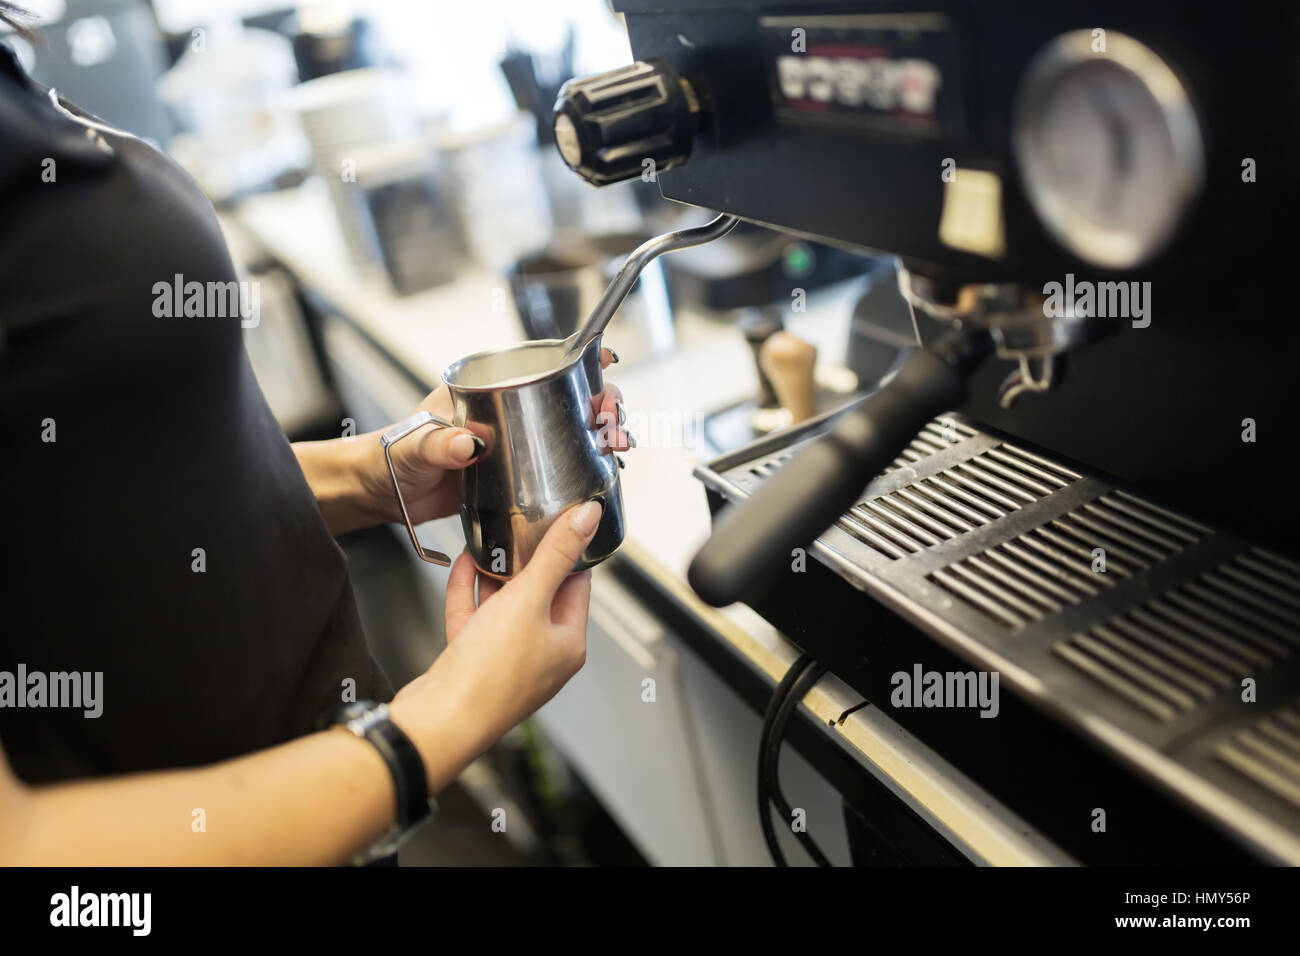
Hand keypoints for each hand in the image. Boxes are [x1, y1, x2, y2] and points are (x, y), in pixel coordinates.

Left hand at [370, 348, 631, 526]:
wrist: (380, 493)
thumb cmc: (389, 457)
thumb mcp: (413, 447)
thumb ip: (436, 445)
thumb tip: (466, 444)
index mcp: (481, 390)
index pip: (537, 365)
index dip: (576, 360)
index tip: (604, 360)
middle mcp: (503, 411)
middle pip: (566, 397)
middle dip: (599, 403)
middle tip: (611, 420)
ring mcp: (512, 443)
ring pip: (569, 430)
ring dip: (599, 434)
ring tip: (616, 446)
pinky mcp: (514, 475)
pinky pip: (556, 464)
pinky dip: (583, 464)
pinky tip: (603, 471)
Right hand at [389, 500, 602, 776]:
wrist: (438, 721)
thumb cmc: (489, 675)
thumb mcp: (528, 600)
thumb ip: (555, 555)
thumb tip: (587, 519)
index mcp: (567, 644)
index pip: (577, 586)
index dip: (568, 551)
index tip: (558, 522)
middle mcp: (540, 655)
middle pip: (540, 595)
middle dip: (527, 561)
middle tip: (519, 526)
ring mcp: (505, 661)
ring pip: (504, 607)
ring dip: (496, 575)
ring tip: (489, 541)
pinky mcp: (473, 663)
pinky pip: (474, 620)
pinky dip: (470, 592)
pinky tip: (463, 566)